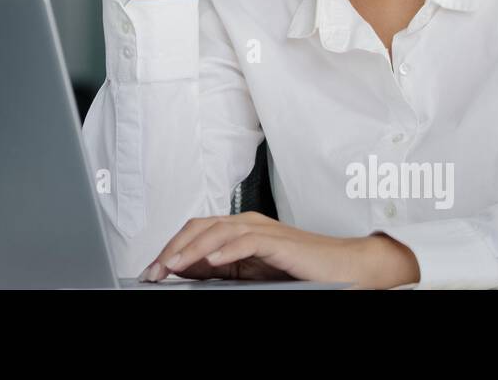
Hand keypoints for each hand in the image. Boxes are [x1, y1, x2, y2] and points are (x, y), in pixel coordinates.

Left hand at [137, 212, 421, 288]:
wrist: (345, 267)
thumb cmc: (302, 270)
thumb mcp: (252, 273)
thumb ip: (223, 268)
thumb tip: (188, 271)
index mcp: (239, 229)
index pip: (195, 231)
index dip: (170, 248)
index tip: (151, 271)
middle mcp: (248, 224)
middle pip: (200, 227)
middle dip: (173, 248)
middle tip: (154, 271)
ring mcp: (263, 230)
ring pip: (218, 232)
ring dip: (192, 249)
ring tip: (174, 266)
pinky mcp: (279, 242)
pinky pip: (248, 241)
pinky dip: (228, 250)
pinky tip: (212, 262)